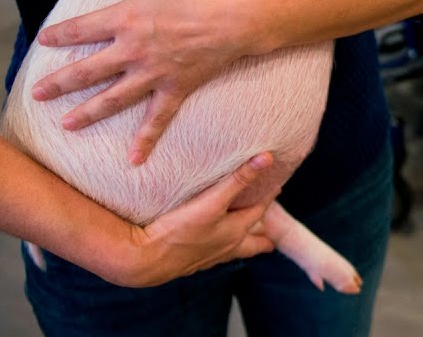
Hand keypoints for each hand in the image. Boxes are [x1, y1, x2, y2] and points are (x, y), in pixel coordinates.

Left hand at [34, 0, 268, 163]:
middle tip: (37, 95)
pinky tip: (132, 159)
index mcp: (127, 17)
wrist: (244, 14)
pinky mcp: (178, 87)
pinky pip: (158, 118)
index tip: (43, 40)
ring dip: (87, 113)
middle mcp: (134, 50)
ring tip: (66, 124)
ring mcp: (155, 73)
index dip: (59, 34)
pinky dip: (146, 140)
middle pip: (87, 70)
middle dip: (59, 83)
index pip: (82, 29)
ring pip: (113, 99)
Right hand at [115, 152, 278, 286]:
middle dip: (262, 237)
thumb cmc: (180, 230)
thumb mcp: (213, 202)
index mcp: (235, 231)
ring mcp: (207, 258)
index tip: (277, 187)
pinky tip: (210, 251)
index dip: (268, 197)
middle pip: (252, 243)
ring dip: (241, 247)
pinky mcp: (189, 263)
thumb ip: (239, 179)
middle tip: (271, 238)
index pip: (259, 210)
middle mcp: (225, 247)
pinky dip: (218, 253)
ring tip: (247, 246)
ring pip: (232, 253)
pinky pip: (212, 258)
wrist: (144, 260)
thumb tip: (266, 158)